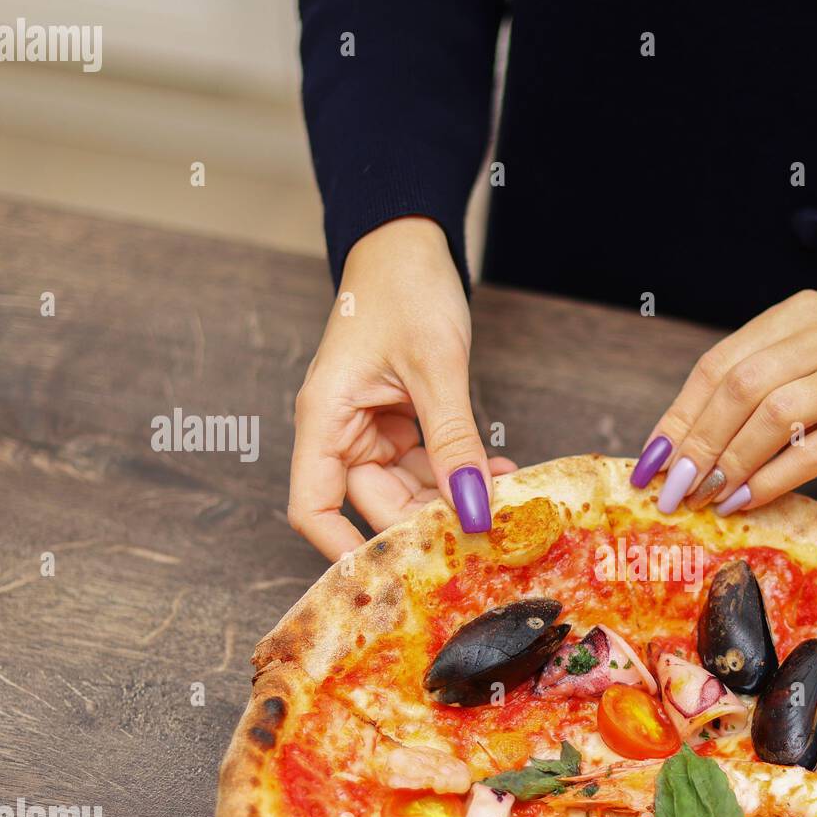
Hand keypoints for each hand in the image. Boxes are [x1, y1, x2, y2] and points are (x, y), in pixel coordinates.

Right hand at [288, 216, 514, 559]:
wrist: (409, 238)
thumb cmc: (404, 285)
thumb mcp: (436, 366)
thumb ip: (454, 441)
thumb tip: (474, 508)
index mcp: (324, 417)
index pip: (313, 508)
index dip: (343, 550)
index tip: (391, 577)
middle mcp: (341, 430)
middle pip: (373, 504)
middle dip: (426, 524)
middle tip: (482, 537)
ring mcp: (371, 427)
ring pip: (408, 489)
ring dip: (453, 499)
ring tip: (503, 502)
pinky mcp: (399, 419)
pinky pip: (428, 463)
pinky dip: (460, 472)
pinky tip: (498, 475)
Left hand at [630, 290, 816, 513]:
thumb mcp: (789, 384)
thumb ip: (733, 404)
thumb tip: (661, 456)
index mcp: (803, 312)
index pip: (722, 362)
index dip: (680, 416)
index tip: (651, 463)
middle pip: (745, 385)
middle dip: (701, 443)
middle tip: (676, 490)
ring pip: (779, 415)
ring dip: (733, 462)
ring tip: (709, 497)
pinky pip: (816, 453)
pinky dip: (772, 480)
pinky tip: (747, 501)